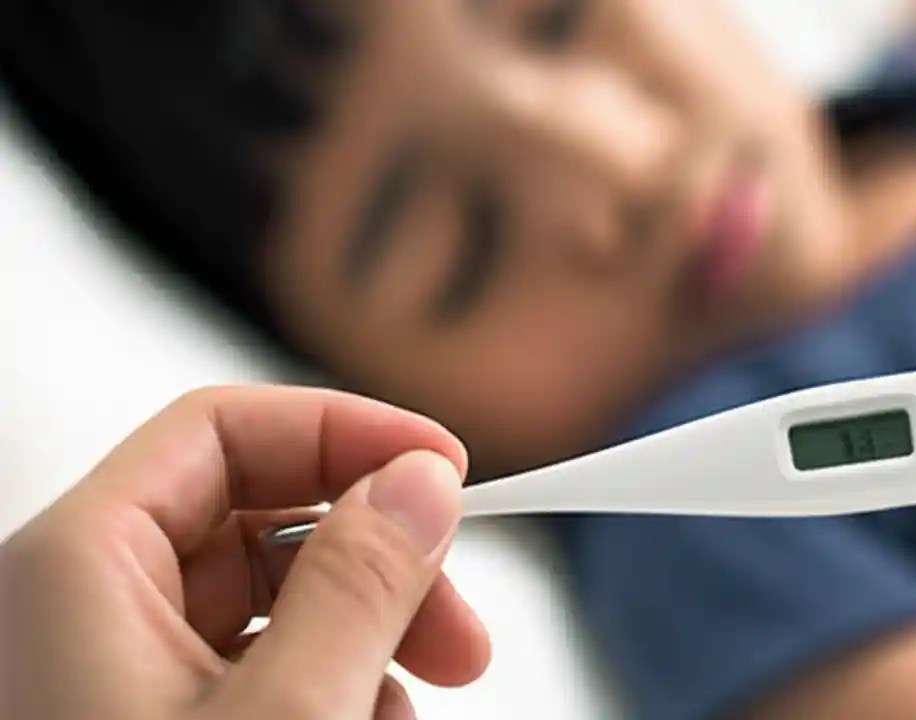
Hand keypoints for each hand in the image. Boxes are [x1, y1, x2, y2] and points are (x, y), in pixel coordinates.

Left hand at [0, 386, 489, 718]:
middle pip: (259, 519)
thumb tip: (418, 484)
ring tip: (417, 698)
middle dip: (379, 558)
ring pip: (273, 602)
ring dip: (371, 636)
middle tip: (456, 618)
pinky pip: (262, 669)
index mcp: (73, 574)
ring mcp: (117, 678)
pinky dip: (338, 687)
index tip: (442, 467)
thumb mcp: (285, 717)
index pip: (220, 430)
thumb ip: (357, 587)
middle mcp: (83, 614)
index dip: (344, 433)